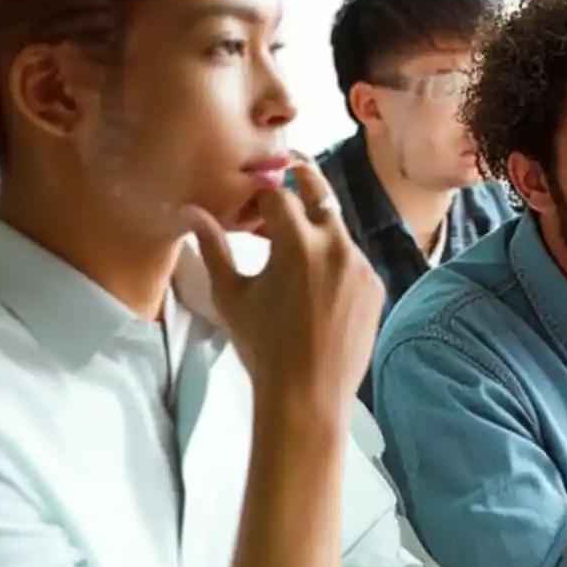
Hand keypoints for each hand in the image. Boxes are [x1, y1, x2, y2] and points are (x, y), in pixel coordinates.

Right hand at [184, 158, 384, 410]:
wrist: (307, 394)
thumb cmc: (262, 345)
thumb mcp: (231, 295)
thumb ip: (213, 246)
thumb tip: (191, 211)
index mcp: (298, 241)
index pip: (277, 194)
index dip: (258, 198)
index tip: (249, 213)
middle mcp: (336, 244)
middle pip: (319, 192)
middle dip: (301, 177)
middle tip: (287, 171)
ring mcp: (361, 264)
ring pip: (336, 231)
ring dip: (315, 233)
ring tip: (294, 257)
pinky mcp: (375, 285)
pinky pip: (352, 261)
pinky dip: (334, 264)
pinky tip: (316, 290)